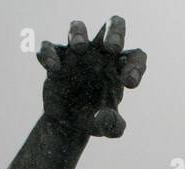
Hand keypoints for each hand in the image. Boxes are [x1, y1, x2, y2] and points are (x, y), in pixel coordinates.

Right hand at [37, 16, 146, 136]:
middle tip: (112, 48)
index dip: (136, 65)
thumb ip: (114, 126)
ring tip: (79, 48)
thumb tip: (108, 117)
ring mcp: (76, 54)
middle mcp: (101, 55)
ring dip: (78, 33)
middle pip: (113, 25)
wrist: (69, 125)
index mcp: (120, 68)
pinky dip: (49, 53)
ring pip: (77, 28)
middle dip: (115, 32)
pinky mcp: (55, 58)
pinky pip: (49, 47)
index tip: (129, 83)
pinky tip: (54, 68)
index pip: (135, 56)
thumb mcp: (107, 128)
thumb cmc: (95, 119)